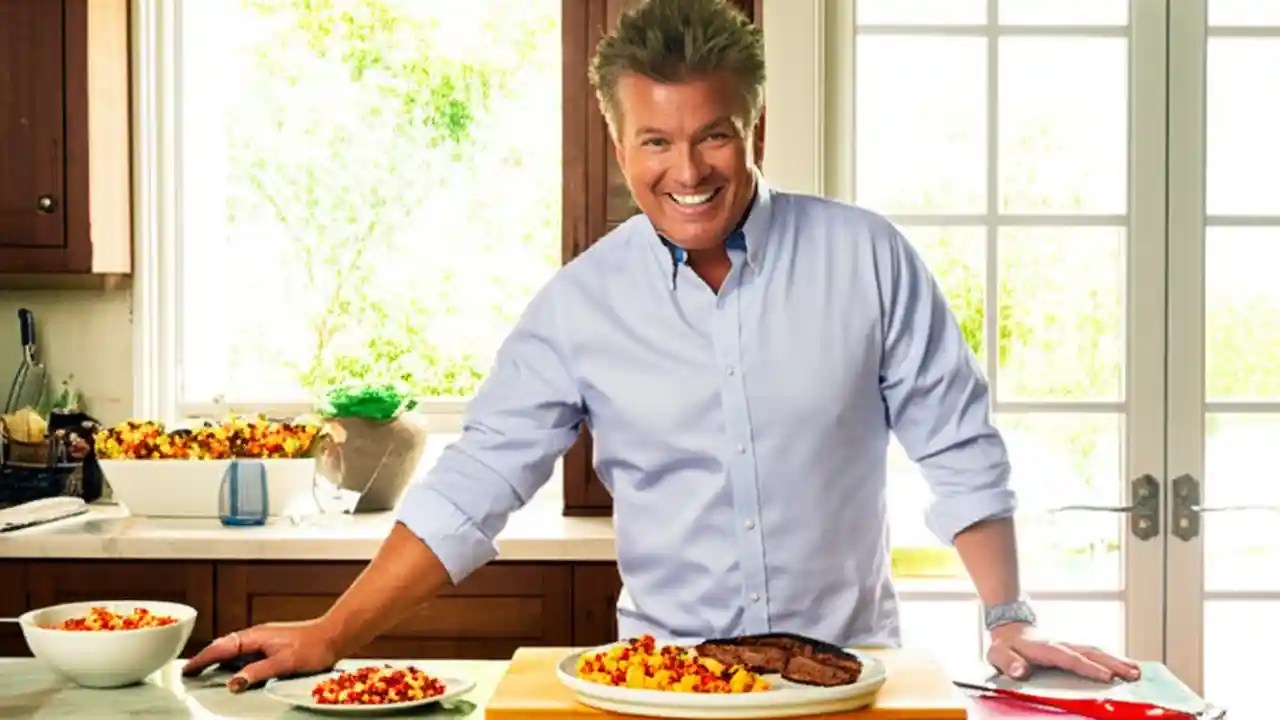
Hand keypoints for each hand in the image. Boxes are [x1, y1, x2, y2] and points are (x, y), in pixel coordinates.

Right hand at [182, 619, 340, 691]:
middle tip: (189, 673)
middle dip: (205, 659)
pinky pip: (245, 655)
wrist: (333, 637)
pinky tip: (232, 672)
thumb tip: (233, 684)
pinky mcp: (271, 647)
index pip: (221, 648)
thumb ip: (257, 672)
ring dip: (218, 661)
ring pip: (234, 651)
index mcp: (255, 636)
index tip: (187, 669)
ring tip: (203, 674)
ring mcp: (264, 640)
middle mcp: (256, 636)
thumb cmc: (312, 647)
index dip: (203, 659)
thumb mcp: (284, 663)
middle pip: (224, 647)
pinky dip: (233, 663)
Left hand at [986, 622, 1141, 683]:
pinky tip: (1127, 666)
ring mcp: (1069, 645)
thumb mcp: (998, 655)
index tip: (1106, 677)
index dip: (1087, 667)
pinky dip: (1112, 659)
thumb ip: (1008, 663)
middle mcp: (1061, 645)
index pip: (1069, 658)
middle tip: (1133, 675)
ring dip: (1117, 660)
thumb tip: (1020, 671)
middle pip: (1090, 652)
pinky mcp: (1074, 649)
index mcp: (1044, 648)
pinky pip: (1095, 653)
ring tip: (1137, 672)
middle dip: (1112, 663)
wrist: (1010, 629)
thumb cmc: (1005, 647)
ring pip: (1096, 651)